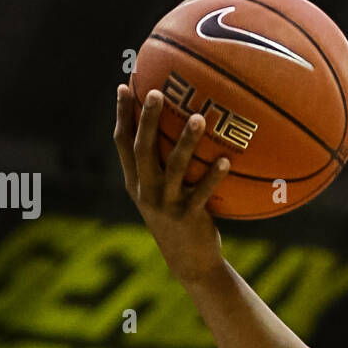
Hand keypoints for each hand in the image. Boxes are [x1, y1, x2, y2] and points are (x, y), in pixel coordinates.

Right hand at [114, 84, 231, 285]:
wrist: (189, 262)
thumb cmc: (180, 219)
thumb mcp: (163, 194)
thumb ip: (164, 166)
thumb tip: (180, 127)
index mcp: (135, 182)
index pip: (122, 143)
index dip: (122, 115)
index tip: (124, 86)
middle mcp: (145, 191)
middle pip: (142, 149)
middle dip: (147, 119)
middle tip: (156, 92)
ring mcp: (165, 205)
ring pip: (173, 168)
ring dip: (186, 141)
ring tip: (199, 118)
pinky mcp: (187, 217)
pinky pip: (202, 192)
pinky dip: (213, 176)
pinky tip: (226, 160)